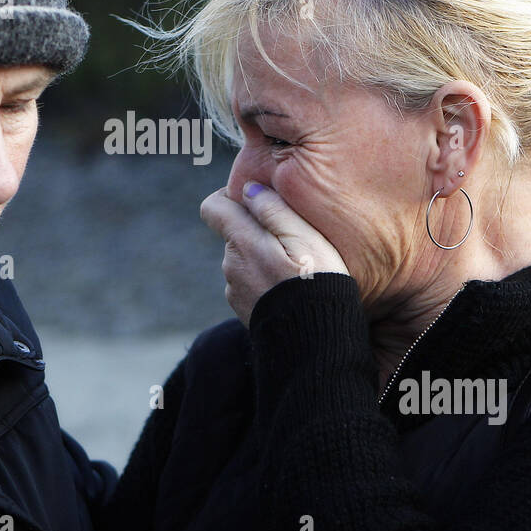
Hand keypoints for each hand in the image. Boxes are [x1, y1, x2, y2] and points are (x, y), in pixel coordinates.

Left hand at [200, 181, 348, 326]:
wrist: (315, 340)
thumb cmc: (317, 282)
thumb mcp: (304, 237)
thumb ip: (274, 209)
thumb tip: (248, 189)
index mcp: (242, 241)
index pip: (213, 208)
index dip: (231, 196)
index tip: (256, 199)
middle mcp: (231, 264)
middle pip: (235, 232)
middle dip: (258, 230)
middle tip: (293, 240)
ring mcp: (235, 289)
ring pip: (245, 259)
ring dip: (264, 257)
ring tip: (296, 269)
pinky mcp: (243, 309)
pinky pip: (250, 283)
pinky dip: (266, 281)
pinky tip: (290, 290)